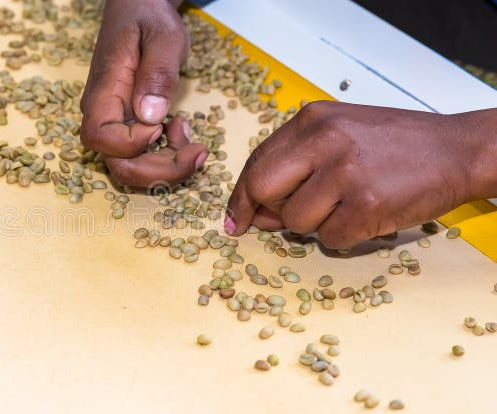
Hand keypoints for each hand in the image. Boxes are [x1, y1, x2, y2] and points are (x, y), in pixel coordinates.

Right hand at [80, 0, 207, 187]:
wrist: (139, 8)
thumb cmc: (147, 17)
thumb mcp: (162, 36)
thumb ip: (157, 73)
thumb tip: (151, 116)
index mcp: (103, 92)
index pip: (100, 138)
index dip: (132, 145)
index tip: (162, 126)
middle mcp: (103, 115)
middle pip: (119, 165)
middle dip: (160, 171)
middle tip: (198, 153)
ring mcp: (116, 124)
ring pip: (132, 168)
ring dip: (168, 166)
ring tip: (193, 140)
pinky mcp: (130, 127)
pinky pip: (143, 156)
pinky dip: (168, 156)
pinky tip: (181, 131)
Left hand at [225, 101, 486, 248]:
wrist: (457, 150)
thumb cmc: (395, 143)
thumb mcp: (339, 131)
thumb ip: (296, 162)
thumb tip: (257, 212)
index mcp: (312, 120)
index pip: (257, 163)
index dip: (241, 197)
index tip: (235, 220)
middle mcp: (324, 141)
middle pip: (263, 190)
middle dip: (269, 212)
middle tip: (285, 218)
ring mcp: (345, 174)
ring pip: (296, 221)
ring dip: (316, 225)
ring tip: (347, 204)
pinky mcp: (366, 206)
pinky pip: (330, 239)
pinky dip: (344, 237)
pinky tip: (365, 216)